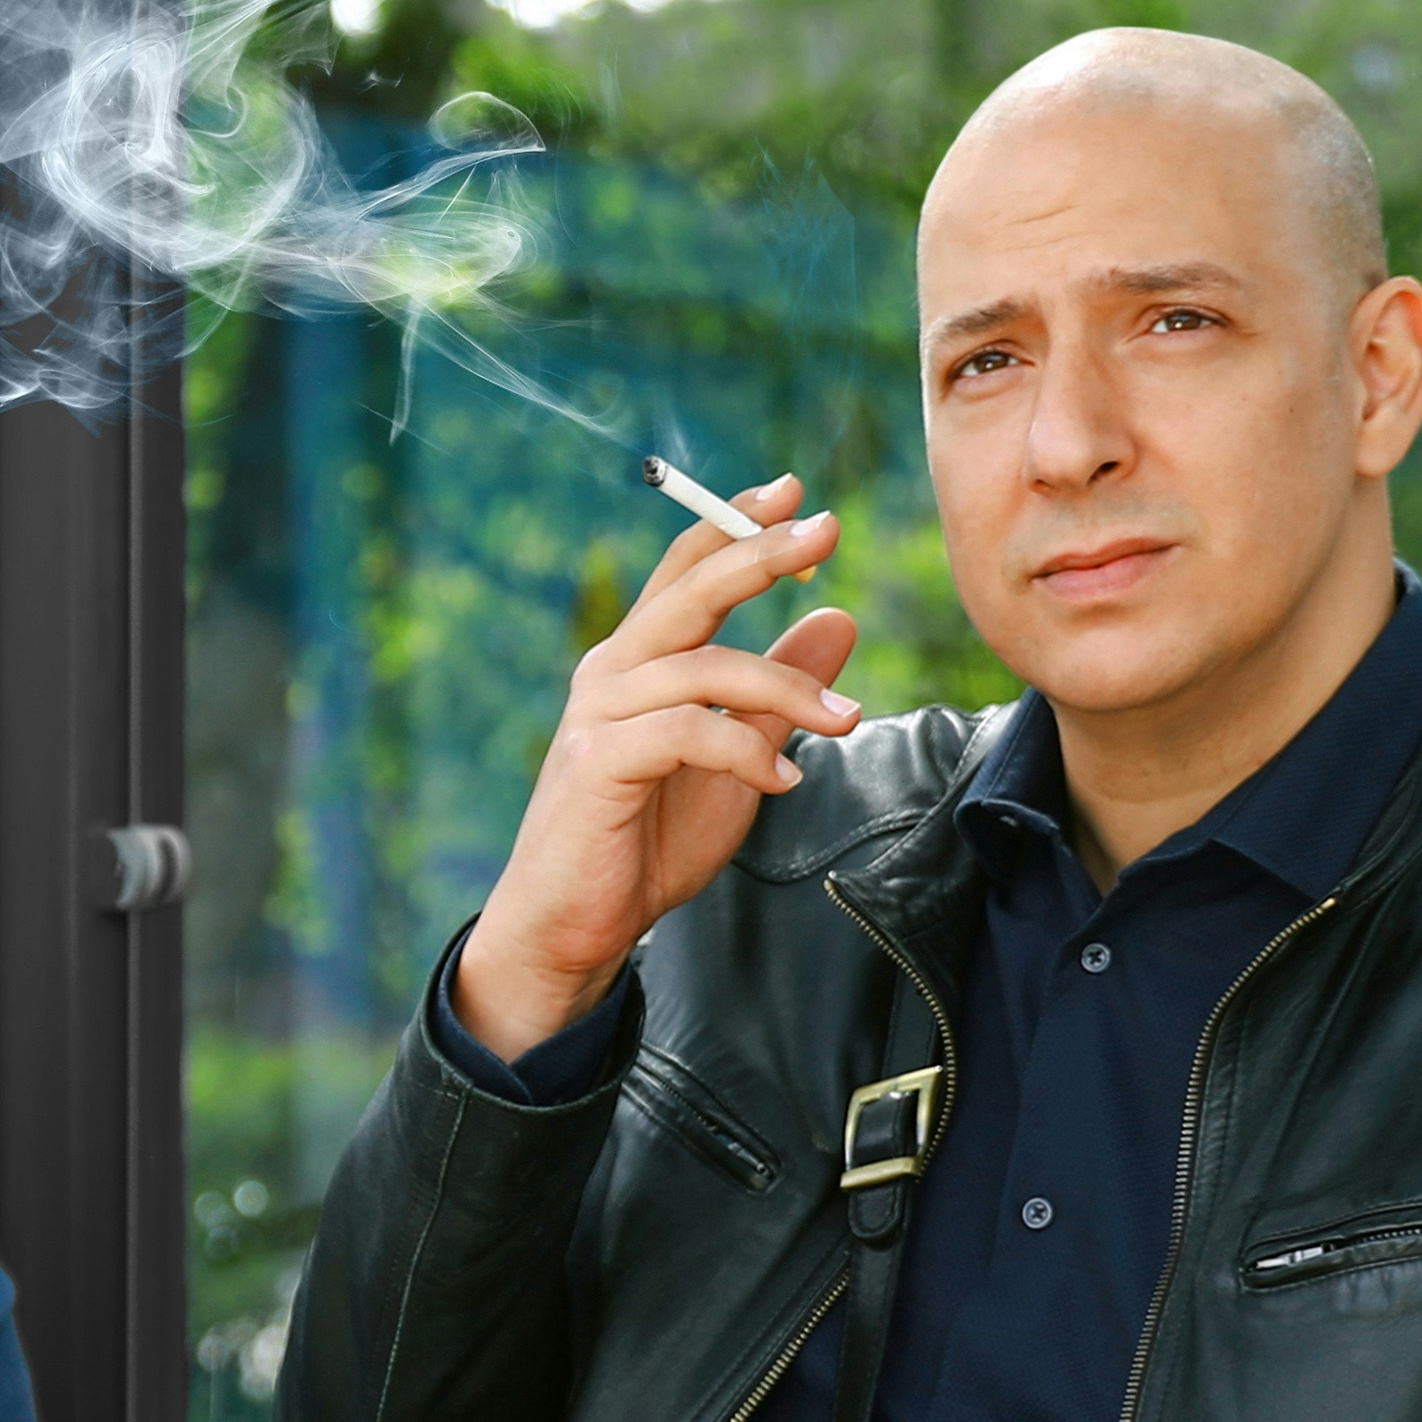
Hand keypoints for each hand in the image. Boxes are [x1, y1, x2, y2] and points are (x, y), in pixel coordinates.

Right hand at [450, 480, 867, 1053]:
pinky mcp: (599, 762)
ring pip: (705, 666)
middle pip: (689, 590)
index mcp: (637, 660)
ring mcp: (599, 714)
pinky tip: (785, 779)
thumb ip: (778, 694)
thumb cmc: (646, 842)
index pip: (686, 571)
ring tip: (845, 720)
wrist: (575, 927)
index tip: (796, 493)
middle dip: (760, 554)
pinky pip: (688, 733)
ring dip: (787, 688)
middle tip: (826, 530)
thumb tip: (840, 616)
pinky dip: (747, 753)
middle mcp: (611, 671)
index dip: (737, 524)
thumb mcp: (736, 758)